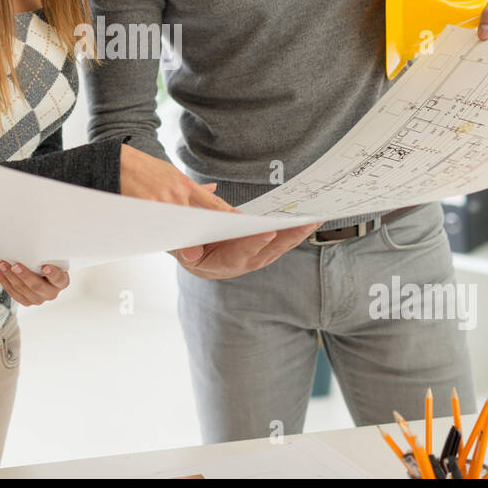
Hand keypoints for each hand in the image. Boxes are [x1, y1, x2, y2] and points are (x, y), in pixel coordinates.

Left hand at [0, 260, 68, 306]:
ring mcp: (38, 299)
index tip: (45, 267)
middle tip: (15, 265)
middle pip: (37, 286)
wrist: (43, 272)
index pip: (58, 279)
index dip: (52, 274)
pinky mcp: (26, 301)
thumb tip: (35, 238)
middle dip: (24, 275)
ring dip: (10, 276)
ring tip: (2, 264)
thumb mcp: (52, 257)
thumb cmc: (48, 261)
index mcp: (62, 282)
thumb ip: (47, 254)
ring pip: (22, 290)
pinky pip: (13, 293)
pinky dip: (4, 281)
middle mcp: (51, 293)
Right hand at [120, 144, 236, 259]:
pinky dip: (164, 236)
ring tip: (188, 246)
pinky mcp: (147, 208)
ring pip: (180, 228)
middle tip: (214, 242)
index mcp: (186, 184)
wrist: (118, 163)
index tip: (241, 224)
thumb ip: (193, 186)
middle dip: (205, 232)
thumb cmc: (145, 169)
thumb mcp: (172, 173)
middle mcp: (178, 193)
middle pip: (199, 220)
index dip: (229, 215)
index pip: (214, 203)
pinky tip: (165, 241)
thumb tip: (213, 189)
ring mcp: (163, 202)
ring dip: (183, 237)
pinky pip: (160, 229)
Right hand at [169, 222, 319, 280]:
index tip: (268, 233)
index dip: (252, 245)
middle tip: (304, 224)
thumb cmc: (180, 241)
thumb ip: (182, 246)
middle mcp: (234, 267)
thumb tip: (189, 252)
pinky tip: (306, 223)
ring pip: (274, 251)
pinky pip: (277, 246)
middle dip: (285, 239)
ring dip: (294, 237)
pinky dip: (291, 235)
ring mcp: (247, 262)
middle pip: (263, 254)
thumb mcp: (175, 242)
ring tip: (312, 220)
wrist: (184, 249)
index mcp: (213, 265)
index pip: (236, 256)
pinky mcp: (257, 254)